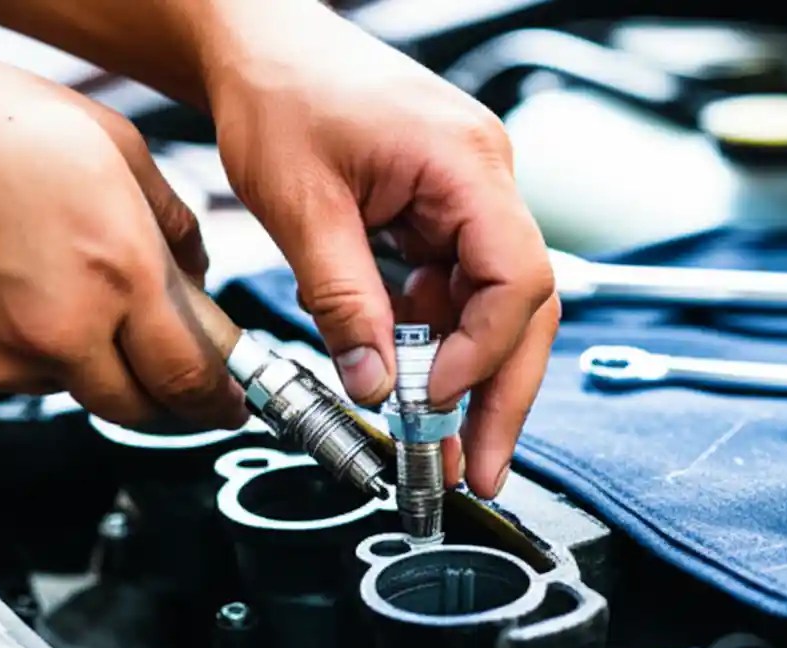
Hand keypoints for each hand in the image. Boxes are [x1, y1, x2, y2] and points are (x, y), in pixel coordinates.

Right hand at [0, 32, 247, 429]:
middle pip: (143, 408)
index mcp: (119, 271)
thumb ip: (175, 225)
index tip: (233, 401)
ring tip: (73, 291)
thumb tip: (199, 276)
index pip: (195, 376)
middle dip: (171, 396)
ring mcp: (4, 354)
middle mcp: (63, 325)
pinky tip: (24, 293)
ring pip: (82, 391)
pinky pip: (25, 379)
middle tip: (178, 368)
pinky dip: (42, 354)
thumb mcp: (118, 148)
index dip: (223, 400)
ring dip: (101, 365)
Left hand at [201, 2, 558, 497]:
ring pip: (498, 302)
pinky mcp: (445, 207)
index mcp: (465, 165)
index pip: (517, 277)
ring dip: (471, 373)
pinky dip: (440, 334)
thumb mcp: (301, 208)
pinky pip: (461, 284)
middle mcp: (485, 178)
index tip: (435, 401)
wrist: (260, 43)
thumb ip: (345, 303)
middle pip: (526, 303)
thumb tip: (376, 387)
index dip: (485, 352)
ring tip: (443, 443)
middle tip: (479, 467)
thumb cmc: (279, 93)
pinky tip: (412, 369)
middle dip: (503, 392)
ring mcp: (470, 193)